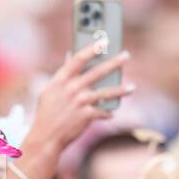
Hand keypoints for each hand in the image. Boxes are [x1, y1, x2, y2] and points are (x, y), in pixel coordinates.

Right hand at [23, 44, 133, 158]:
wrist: (46, 136)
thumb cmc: (47, 112)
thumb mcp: (50, 90)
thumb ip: (62, 73)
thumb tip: (70, 55)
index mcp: (60, 79)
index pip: (78, 59)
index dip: (92, 49)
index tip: (104, 41)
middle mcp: (71, 88)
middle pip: (97, 72)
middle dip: (114, 62)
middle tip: (126, 55)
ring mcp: (79, 102)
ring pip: (106, 92)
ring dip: (121, 90)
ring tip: (132, 87)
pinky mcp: (86, 116)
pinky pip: (103, 111)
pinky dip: (107, 112)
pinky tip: (112, 112)